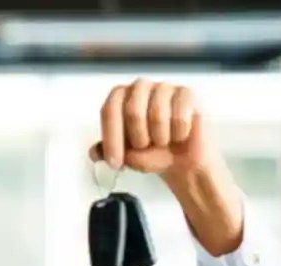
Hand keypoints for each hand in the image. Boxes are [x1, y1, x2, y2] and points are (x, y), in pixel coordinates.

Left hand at [89, 78, 243, 255]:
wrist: (179, 160)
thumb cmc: (150, 153)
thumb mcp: (124, 156)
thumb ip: (107, 152)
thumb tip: (94, 153)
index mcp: (119, 97)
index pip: (109, 110)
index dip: (112, 139)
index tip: (115, 162)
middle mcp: (139, 87)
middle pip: (133, 111)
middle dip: (138, 139)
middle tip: (144, 147)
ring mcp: (163, 87)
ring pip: (157, 115)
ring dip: (159, 138)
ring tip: (162, 141)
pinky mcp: (186, 93)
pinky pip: (179, 117)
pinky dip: (178, 135)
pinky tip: (178, 135)